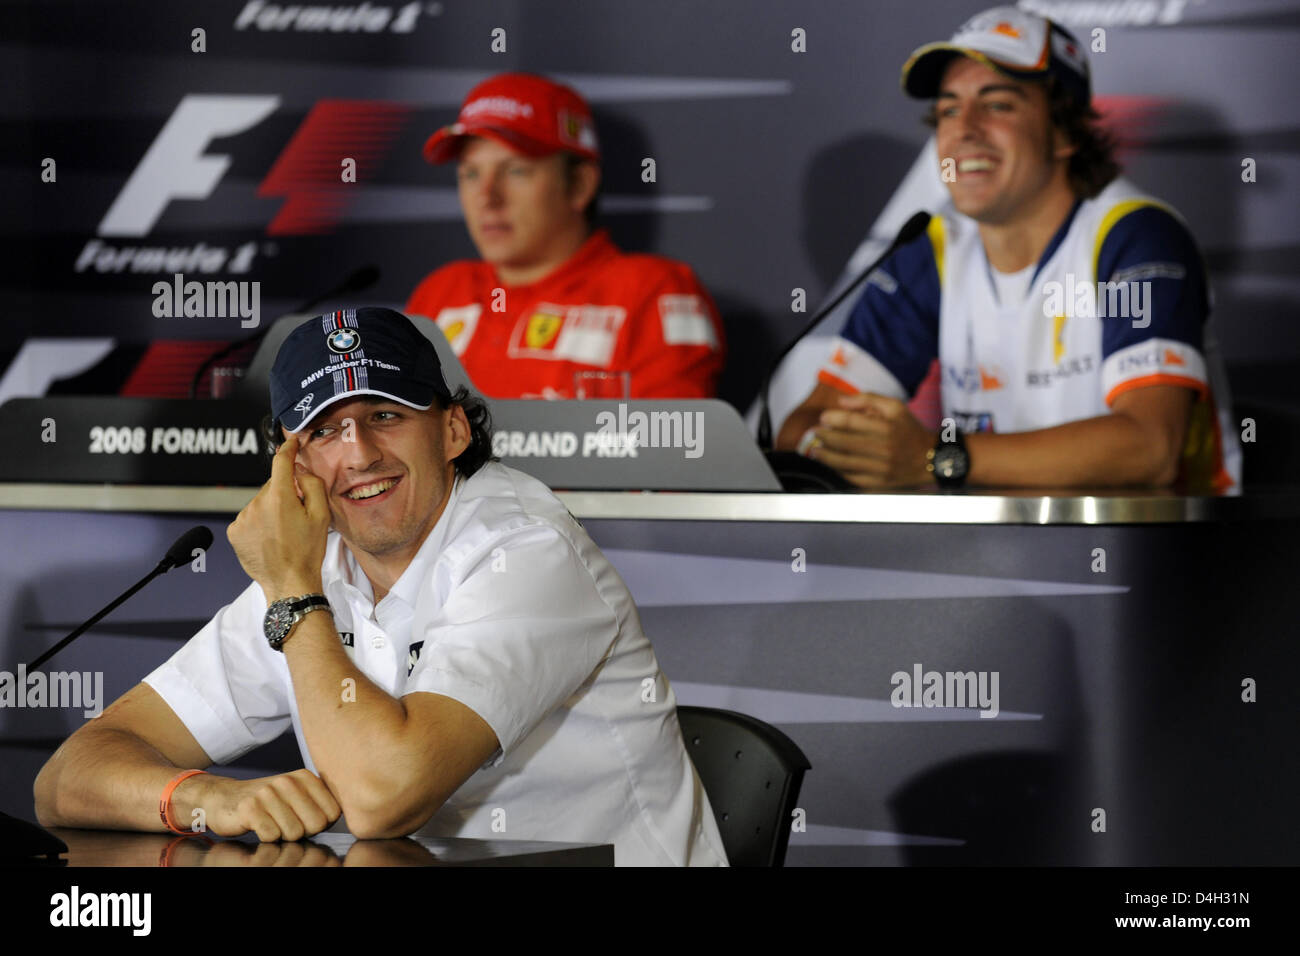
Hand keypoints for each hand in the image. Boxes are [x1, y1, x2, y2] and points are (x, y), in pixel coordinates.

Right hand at [183, 769, 342, 842]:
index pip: (333, 813)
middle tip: (286, 823)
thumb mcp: (296, 796)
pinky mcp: (250, 807)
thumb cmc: (266, 803)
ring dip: (282, 835)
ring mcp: (268, 793)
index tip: (304, 819)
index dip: (320, 824)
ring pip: (294, 833)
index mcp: (305, 777)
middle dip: (302, 832)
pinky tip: (258, 825)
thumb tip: (347, 818)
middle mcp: (288, 781)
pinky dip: (266, 837)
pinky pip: (271, 836)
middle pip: (315, 825)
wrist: (223, 799)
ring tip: (271, 822)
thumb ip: (320, 804)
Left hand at [227, 434, 328, 598]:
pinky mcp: (234, 531)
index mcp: (280, 497)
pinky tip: (270, 537)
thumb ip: (313, 485)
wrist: (289, 582)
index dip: (288, 449)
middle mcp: (256, 504)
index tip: (291, 443)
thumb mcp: (321, 515)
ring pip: (260, 502)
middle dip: (285, 492)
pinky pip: (249, 516)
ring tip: (283, 531)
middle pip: (272, 485)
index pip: (281, 462)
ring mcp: (243, 518)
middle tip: (298, 514)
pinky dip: (259, 521)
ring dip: (271, 508)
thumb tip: (301, 471)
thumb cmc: (307, 552)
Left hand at [808, 392, 935, 488]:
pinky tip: (829, 464)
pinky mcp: (879, 483)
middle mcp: (884, 449)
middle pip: (845, 443)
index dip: (833, 419)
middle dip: (824, 437)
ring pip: (845, 462)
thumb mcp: (895, 407)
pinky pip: (851, 478)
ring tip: (816, 450)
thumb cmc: (910, 430)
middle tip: (814, 433)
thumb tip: (841, 400)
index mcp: (887, 428)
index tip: (822, 417)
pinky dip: (837, 471)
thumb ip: (868, 399)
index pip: (852, 422)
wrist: (931, 459)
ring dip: (825, 456)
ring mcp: (881, 468)